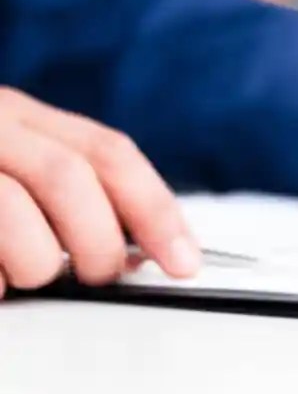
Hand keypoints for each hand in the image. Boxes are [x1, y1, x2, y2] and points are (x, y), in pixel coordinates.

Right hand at [0, 88, 199, 298]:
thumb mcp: (16, 163)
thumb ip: (71, 190)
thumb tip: (144, 251)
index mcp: (22, 117)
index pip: (110, 152)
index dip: (156, 208)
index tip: (184, 260)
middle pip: (69, 176)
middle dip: (100, 241)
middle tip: (100, 274)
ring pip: (12, 211)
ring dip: (35, 263)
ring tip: (23, 277)